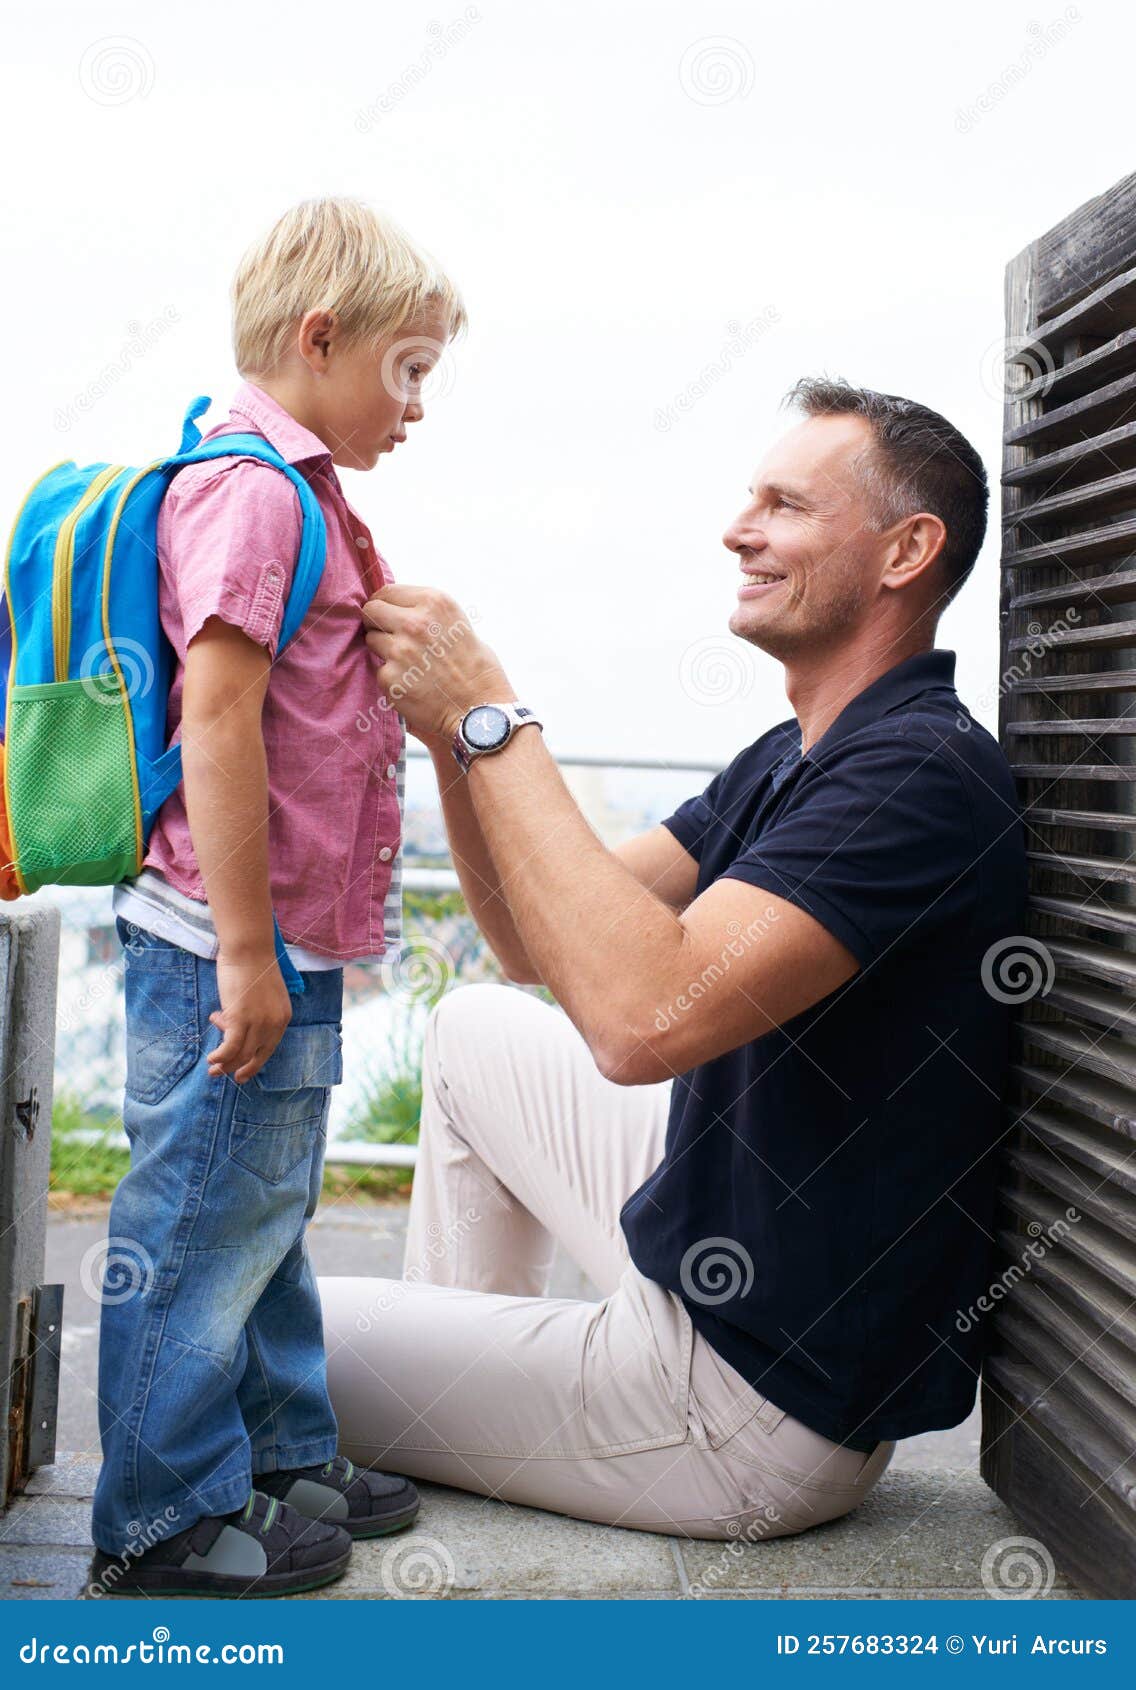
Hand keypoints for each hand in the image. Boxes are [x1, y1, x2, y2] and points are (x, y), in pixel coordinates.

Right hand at [208, 952, 292, 1082]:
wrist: (248, 948)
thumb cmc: (250, 964)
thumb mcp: (257, 992)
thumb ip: (248, 1010)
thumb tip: (223, 1022)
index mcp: (283, 1016)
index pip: (269, 1046)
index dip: (254, 1059)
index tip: (244, 1070)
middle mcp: (274, 1023)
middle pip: (256, 1055)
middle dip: (239, 1067)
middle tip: (225, 1073)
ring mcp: (258, 1022)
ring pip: (242, 1054)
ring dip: (225, 1065)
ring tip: (212, 1069)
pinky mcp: (240, 1019)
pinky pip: (230, 1047)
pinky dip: (220, 1056)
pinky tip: (211, 1059)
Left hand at [363, 584, 512, 743]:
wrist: (480, 710)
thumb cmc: (475, 669)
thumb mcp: (457, 623)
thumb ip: (426, 612)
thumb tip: (396, 608)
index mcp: (433, 602)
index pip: (387, 591)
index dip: (386, 605)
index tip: (390, 617)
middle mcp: (415, 622)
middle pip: (371, 611)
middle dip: (377, 623)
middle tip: (391, 638)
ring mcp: (400, 650)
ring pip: (371, 640)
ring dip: (383, 650)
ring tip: (409, 664)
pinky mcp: (389, 678)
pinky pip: (379, 670)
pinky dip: (390, 678)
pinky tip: (412, 684)